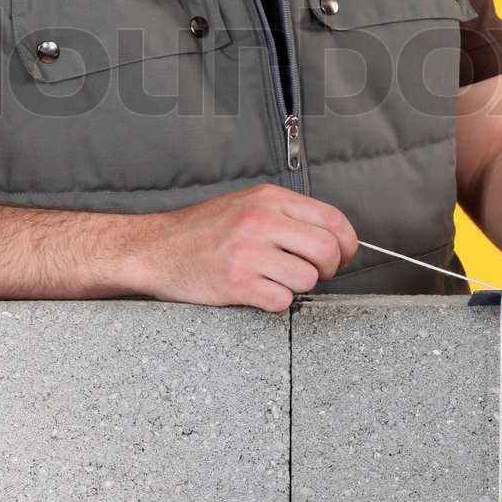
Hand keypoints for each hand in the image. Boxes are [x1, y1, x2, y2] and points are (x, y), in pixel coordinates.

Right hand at [131, 181, 359, 311]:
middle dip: (328, 270)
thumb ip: (286, 215)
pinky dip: (275, 302)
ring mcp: (248, 252)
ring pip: (307, 279)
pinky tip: (257, 292)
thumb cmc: (201, 231)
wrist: (154, 249)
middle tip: (311, 274)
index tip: (341, 256)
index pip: (333, 220)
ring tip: (274, 280)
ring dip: (297, 287)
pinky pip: (281, 301)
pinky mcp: (236, 283)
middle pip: (327, 251)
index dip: (346, 245)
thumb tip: (331, 236)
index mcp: (268, 199)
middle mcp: (260, 221)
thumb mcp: (246, 205)